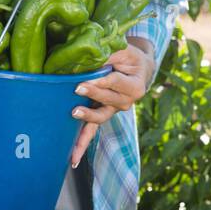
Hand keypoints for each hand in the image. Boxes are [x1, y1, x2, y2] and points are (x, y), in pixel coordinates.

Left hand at [68, 39, 155, 167]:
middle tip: (77, 87)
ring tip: (74, 112)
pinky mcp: (101, 116)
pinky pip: (91, 131)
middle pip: (109, 99)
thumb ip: (110, 51)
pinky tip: (73, 160)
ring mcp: (113, 111)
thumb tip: (91, 50)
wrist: (137, 69)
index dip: (102, 80)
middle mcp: (126, 101)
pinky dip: (82, 145)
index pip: (117, 82)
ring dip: (87, 116)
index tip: (88, 78)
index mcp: (135, 85)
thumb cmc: (129, 57)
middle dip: (93, 94)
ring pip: (100, 117)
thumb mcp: (124, 49)